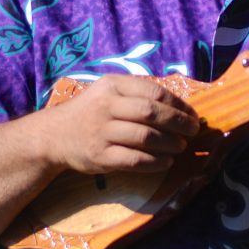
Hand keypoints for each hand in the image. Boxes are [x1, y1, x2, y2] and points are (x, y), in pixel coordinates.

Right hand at [42, 74, 200, 173]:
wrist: (55, 135)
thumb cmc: (90, 111)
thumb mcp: (108, 92)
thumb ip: (137, 94)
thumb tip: (179, 106)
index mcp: (112, 86)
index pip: (153, 92)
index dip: (178, 104)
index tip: (192, 114)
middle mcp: (106, 106)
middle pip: (151, 113)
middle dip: (179, 122)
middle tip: (193, 131)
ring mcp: (102, 132)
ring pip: (145, 137)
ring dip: (170, 143)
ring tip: (181, 147)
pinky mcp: (100, 156)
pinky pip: (134, 160)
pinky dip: (155, 162)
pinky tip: (166, 162)